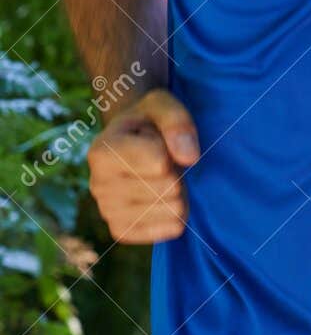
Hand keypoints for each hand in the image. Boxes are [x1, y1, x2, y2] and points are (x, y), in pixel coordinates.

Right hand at [87, 88, 199, 244]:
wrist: (133, 143)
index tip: (159, 141)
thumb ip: (176, 121)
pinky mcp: (121, 230)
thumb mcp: (161, 104)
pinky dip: (176, 217)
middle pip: (167, 188)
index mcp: (101, 152)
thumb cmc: (149, 121)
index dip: (172, 149)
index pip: (159, 162)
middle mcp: (98, 185)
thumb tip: (189, 158)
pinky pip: (166, 230)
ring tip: (165, 179)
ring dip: (180, 194)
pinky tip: (168, 201)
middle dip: (178, 173)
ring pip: (171, 210)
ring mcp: (107, 211)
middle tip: (166, 163)